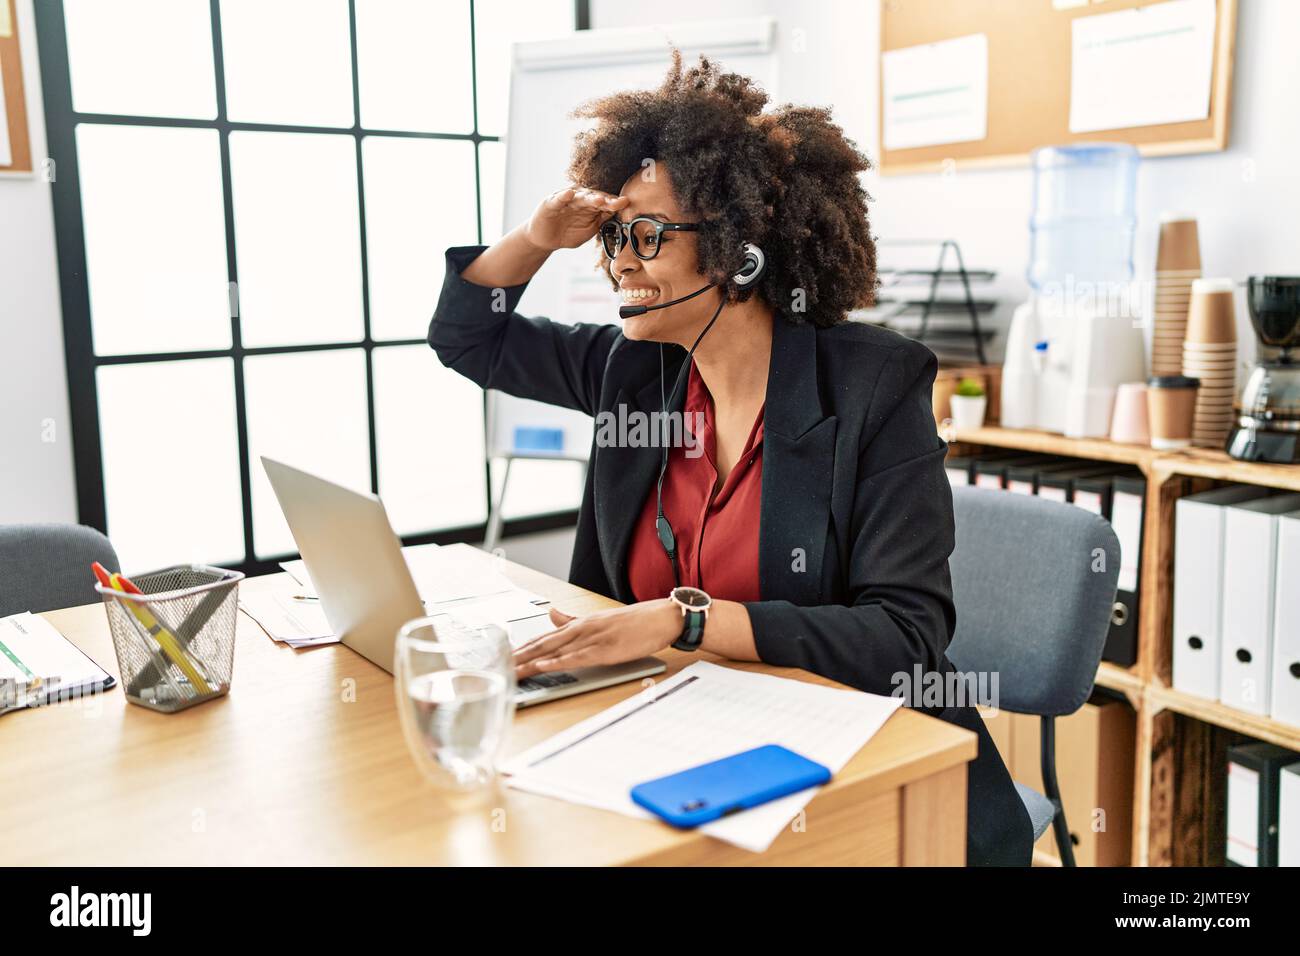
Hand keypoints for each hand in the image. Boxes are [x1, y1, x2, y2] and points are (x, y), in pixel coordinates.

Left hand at [514, 600, 680, 679]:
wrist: (661, 618)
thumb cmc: (635, 622)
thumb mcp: (600, 620)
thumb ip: (574, 620)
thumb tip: (552, 614)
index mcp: (580, 624)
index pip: (544, 637)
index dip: (522, 647)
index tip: (502, 656)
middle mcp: (581, 629)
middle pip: (542, 644)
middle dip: (518, 656)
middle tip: (497, 667)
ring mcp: (592, 639)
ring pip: (554, 652)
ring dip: (530, 662)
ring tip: (510, 670)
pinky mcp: (605, 650)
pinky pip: (576, 657)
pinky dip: (557, 662)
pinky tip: (542, 667)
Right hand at [522, 186, 628, 252]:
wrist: (546, 240)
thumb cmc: (568, 233)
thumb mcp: (589, 229)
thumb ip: (602, 221)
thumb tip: (617, 214)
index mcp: (591, 205)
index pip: (605, 202)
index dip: (615, 203)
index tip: (626, 203)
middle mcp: (580, 199)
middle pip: (595, 198)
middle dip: (606, 200)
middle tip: (617, 202)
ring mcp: (566, 200)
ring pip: (580, 197)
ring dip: (589, 198)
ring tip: (598, 200)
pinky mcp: (551, 202)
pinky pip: (558, 199)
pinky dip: (564, 196)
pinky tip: (570, 194)